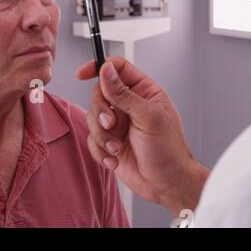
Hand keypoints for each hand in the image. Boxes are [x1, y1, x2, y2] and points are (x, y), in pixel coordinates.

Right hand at [76, 57, 208, 214]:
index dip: (99, 67)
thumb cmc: (168, 149)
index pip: (118, 68)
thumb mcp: (148, 116)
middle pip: (99, 93)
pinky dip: (101, 151)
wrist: (166, 183)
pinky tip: (115, 158)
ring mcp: (118, 123)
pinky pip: (92, 139)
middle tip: (111, 123)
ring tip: (117, 147)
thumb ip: (124, 93)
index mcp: (143, 91)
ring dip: (102, 135)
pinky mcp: (109, 142)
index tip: (82, 73)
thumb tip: (106, 70)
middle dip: (101, 111)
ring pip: (92, 117)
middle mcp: (129, 104)